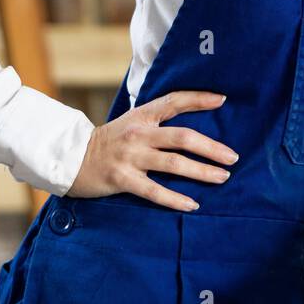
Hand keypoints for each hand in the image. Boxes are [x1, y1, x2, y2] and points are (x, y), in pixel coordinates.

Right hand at [67, 90, 237, 209]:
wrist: (71, 159)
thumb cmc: (109, 141)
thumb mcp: (131, 122)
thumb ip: (156, 121)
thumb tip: (192, 127)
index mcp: (141, 116)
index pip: (174, 101)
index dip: (198, 98)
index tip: (222, 99)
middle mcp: (138, 134)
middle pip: (182, 137)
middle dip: (211, 147)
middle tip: (232, 157)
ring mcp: (130, 157)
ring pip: (173, 164)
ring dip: (201, 172)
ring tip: (222, 178)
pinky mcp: (122, 179)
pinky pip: (154, 191)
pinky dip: (175, 199)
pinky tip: (192, 204)